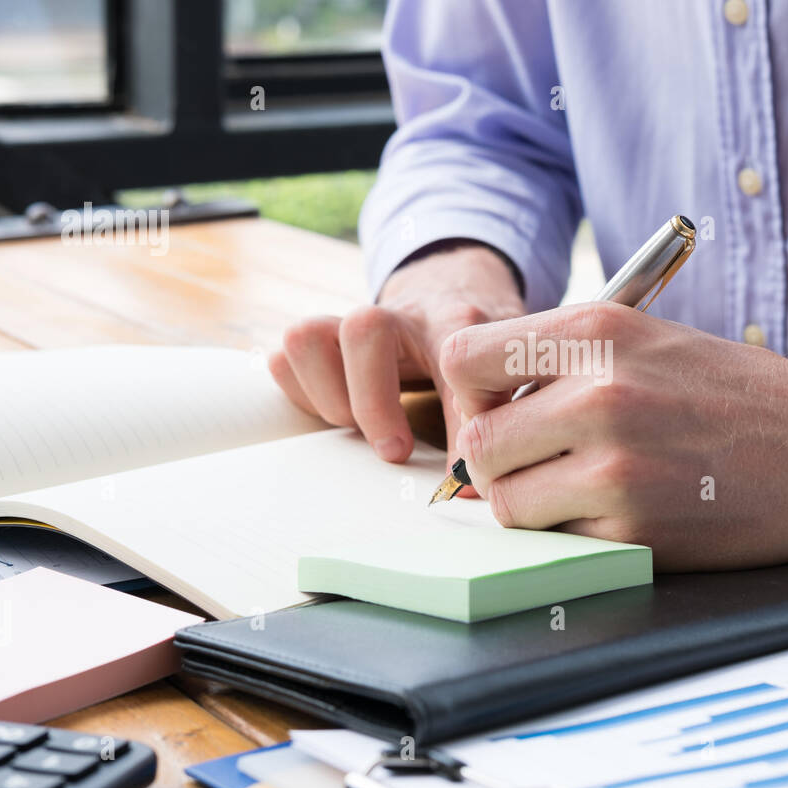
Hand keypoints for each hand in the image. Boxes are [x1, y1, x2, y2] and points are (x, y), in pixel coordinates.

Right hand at [270, 242, 524, 488]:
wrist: (452, 296)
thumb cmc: (476, 349)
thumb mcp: (504, 375)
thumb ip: (493, 420)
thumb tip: (467, 491)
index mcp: (456, 321)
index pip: (454, 356)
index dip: (454, 423)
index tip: (458, 474)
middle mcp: (399, 314)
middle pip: (364, 329)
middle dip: (373, 402)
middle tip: (396, 451)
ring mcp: (350, 322)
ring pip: (307, 336)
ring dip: (327, 395)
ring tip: (357, 427)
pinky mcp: (319, 340)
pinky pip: (283, 359)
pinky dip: (302, 395)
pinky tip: (340, 414)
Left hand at [439, 302, 787, 566]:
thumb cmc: (735, 392)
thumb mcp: (646, 337)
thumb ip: (556, 353)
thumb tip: (468, 380)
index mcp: (598, 328)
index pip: (464, 361)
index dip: (470, 396)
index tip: (499, 413)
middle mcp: (600, 391)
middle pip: (478, 446)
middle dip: (498, 463)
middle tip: (539, 464)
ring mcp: (618, 466)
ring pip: (509, 505)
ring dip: (534, 506)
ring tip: (585, 490)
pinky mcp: (639, 531)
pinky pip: (561, 542)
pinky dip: (580, 535)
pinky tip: (629, 512)